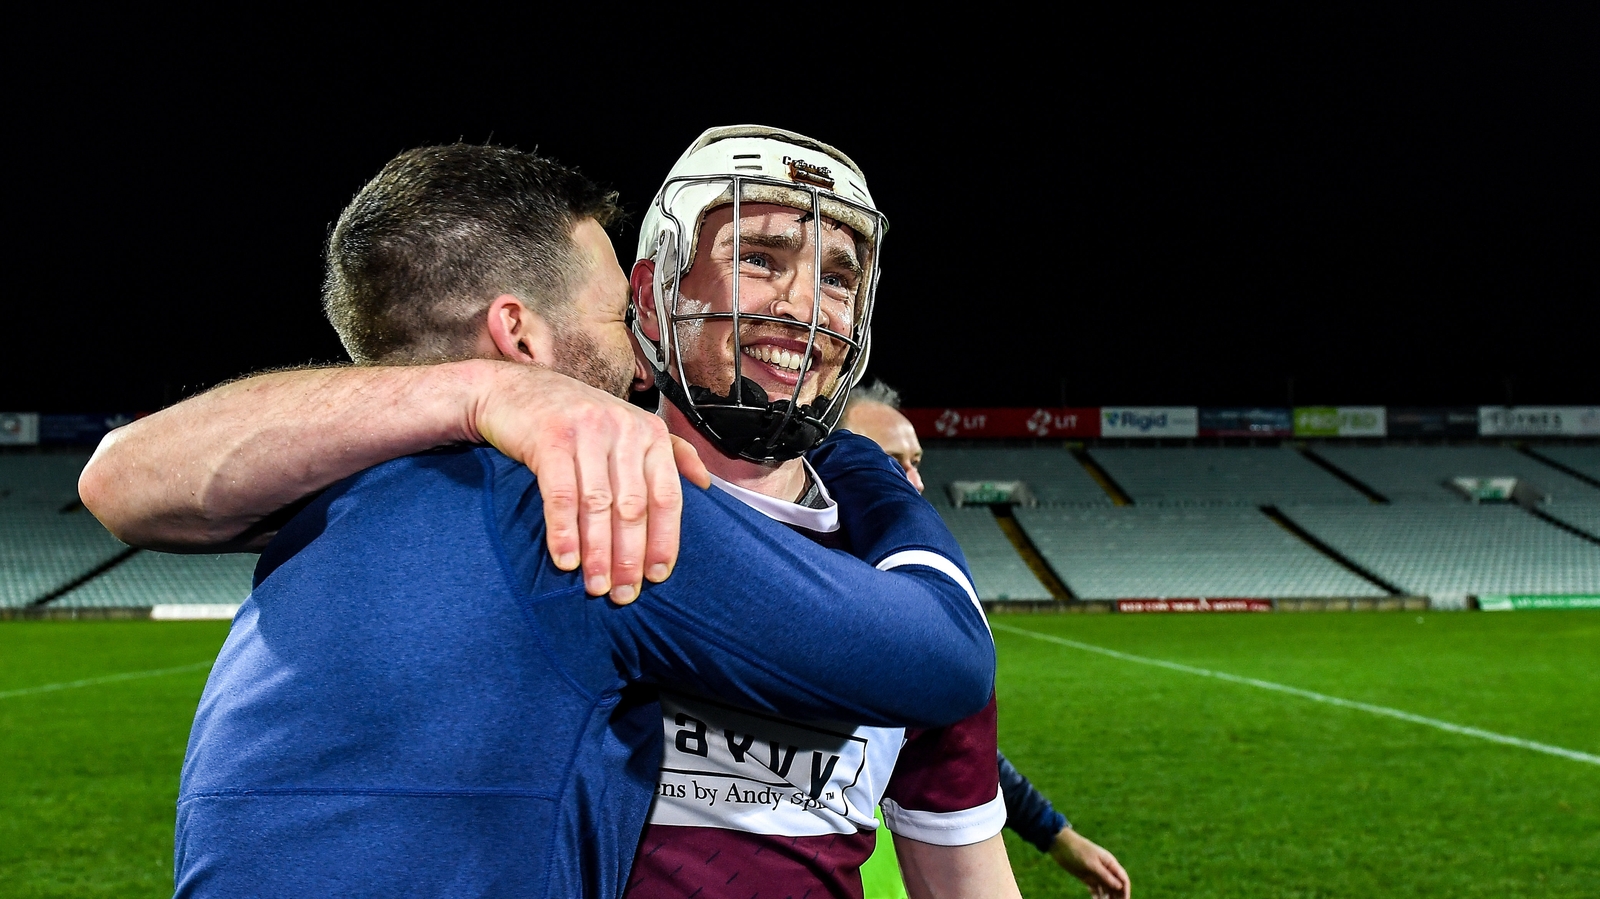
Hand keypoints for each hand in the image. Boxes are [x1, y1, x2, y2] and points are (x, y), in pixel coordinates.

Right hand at [471, 365, 709, 602]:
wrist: (514, 390)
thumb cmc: (575, 419)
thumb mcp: (628, 425)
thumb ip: (670, 452)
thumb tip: (704, 484)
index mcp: (649, 433)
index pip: (666, 496)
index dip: (664, 540)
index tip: (658, 576)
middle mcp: (624, 428)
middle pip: (633, 506)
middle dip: (630, 556)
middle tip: (623, 594)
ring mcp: (587, 430)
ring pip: (598, 504)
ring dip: (598, 552)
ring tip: (596, 587)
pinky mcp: (550, 436)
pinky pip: (561, 494)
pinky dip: (564, 531)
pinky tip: (565, 561)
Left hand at [1047, 828, 1129, 898]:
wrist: (1060, 845)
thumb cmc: (1077, 851)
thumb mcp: (1091, 864)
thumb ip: (1105, 876)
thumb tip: (1120, 886)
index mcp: (1110, 863)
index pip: (1123, 879)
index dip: (1126, 892)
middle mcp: (1105, 869)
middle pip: (1116, 886)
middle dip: (1117, 897)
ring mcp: (1096, 874)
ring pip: (1106, 890)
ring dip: (1107, 898)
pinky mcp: (1087, 877)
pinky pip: (1096, 890)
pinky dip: (1097, 897)